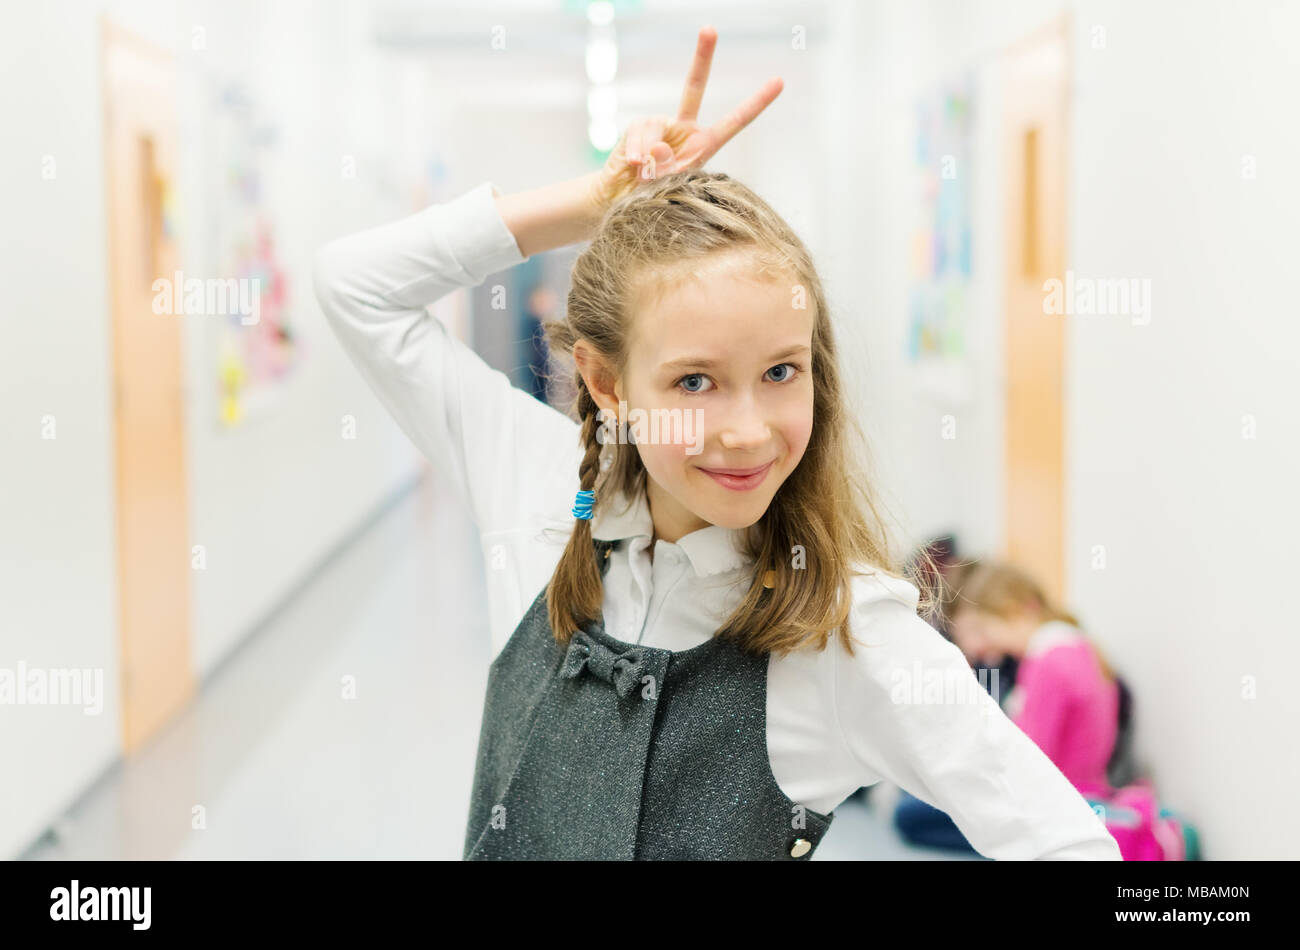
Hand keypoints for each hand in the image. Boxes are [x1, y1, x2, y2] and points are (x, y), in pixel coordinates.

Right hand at [589, 25, 783, 211]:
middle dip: (702, 57)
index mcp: (704, 144)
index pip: (734, 122)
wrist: (622, 200)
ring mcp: (660, 126)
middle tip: (709, 28)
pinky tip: (632, 165)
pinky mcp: (638, 128)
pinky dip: (634, 151)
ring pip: (655, 126)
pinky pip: (638, 133)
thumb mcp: (669, 190)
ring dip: (648, 153)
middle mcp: (684, 129)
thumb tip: (660, 146)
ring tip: (643, 173)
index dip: (756, 102)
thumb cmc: (653, 199)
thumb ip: (669, 170)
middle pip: (694, 87)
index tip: (780, 81)